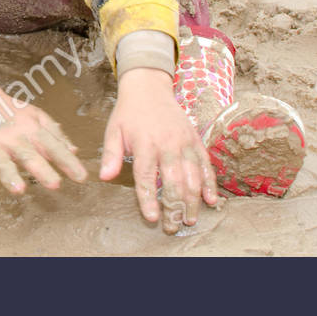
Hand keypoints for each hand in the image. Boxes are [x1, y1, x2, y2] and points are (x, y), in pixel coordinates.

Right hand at [0, 72, 87, 194]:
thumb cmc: (10, 111)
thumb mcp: (36, 116)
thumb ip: (55, 133)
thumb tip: (74, 151)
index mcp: (31, 130)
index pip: (53, 147)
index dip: (68, 162)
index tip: (82, 177)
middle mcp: (13, 138)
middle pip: (28, 155)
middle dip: (41, 170)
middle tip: (55, 184)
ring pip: (1, 162)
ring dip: (9, 175)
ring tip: (18, 188)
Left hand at [100, 66, 219, 232]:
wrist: (149, 88)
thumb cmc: (129, 113)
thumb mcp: (113, 131)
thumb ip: (111, 155)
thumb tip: (104, 177)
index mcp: (144, 143)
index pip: (146, 176)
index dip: (148, 198)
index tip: (151, 218)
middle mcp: (167, 144)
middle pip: (173, 180)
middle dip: (173, 207)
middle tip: (173, 227)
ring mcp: (184, 142)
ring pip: (192, 176)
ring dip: (193, 200)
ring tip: (190, 219)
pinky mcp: (196, 140)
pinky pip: (205, 164)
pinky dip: (210, 183)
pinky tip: (211, 200)